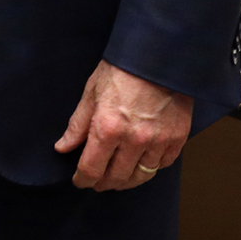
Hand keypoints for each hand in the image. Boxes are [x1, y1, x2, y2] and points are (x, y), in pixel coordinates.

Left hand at [53, 60, 189, 191]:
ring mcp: (158, 141)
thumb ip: (78, 125)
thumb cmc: (122, 70)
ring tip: (118, 179)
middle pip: (117, 177)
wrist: (157, 56)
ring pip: (142, 176)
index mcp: (108, 128)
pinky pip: (163, 165)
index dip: (83, 180)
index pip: (91, 168)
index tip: (80, 181)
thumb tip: (63, 147)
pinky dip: (151, 168)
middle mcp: (134, 140)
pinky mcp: (177, 138)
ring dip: (127, 181)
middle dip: (104, 183)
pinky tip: (142, 164)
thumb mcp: (91, 93)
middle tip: (97, 183)